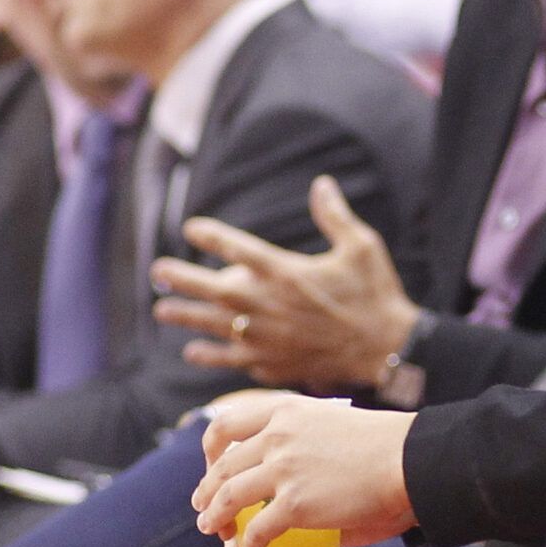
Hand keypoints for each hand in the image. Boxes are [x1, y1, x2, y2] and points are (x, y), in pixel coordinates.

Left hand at [152, 177, 419, 392]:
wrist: (386, 350)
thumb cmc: (375, 296)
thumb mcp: (362, 247)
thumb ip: (335, 216)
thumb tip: (321, 184)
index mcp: (285, 271)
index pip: (237, 247)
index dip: (210, 236)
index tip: (191, 228)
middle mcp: (266, 304)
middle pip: (212, 288)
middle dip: (182, 277)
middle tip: (159, 271)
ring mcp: (265, 336)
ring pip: (214, 325)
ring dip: (185, 316)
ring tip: (162, 310)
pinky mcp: (272, 362)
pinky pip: (230, 359)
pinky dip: (210, 355)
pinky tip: (193, 351)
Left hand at [191, 391, 416, 546]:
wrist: (412, 461)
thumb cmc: (386, 447)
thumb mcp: (334, 426)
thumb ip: (305, 444)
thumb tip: (287, 480)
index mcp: (287, 411)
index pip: (227, 424)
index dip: (211, 448)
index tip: (212, 463)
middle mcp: (277, 436)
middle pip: (223, 465)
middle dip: (207, 489)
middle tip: (204, 505)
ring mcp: (283, 470)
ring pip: (228, 497)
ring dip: (216, 518)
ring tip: (215, 530)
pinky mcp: (295, 504)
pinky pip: (257, 528)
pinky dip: (249, 544)